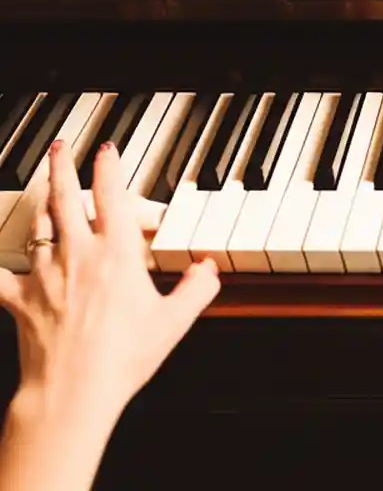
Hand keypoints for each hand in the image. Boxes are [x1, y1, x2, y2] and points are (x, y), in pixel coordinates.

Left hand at [0, 140, 220, 423]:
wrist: (73, 391)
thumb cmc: (124, 358)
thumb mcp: (175, 322)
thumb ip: (197, 288)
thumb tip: (208, 268)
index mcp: (117, 254)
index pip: (112, 195)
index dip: (109, 166)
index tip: (107, 151)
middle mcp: (77, 254)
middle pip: (65, 197)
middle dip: (63, 165)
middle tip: (61, 147)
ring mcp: (43, 273)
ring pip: (38, 225)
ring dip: (42, 200)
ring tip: (45, 185)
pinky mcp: (18, 297)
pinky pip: (1, 272)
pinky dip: (0, 262)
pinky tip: (0, 257)